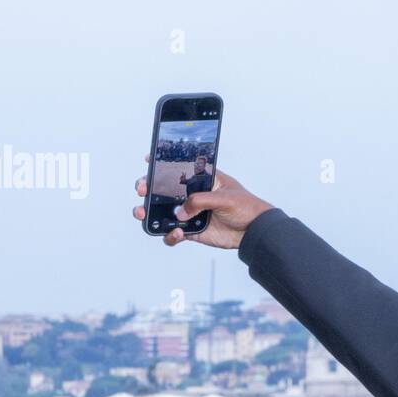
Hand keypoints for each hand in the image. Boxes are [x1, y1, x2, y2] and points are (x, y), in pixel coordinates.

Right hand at [132, 155, 272, 249]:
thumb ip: (200, 201)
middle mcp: (193, 195)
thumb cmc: (246, 207)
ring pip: (163, 213)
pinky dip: (171, 235)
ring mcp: (191, 213)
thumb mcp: (225, 198)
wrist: (255, 232)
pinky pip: (174, 234)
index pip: (179, 169)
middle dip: (148, 189)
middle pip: (164, 191)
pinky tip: (177, 233)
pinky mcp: (192, 231)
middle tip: (142, 190)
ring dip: (150, 213)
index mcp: (202, 180)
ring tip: (143, 213)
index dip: (162, 165)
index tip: (148, 161)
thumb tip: (180, 212)